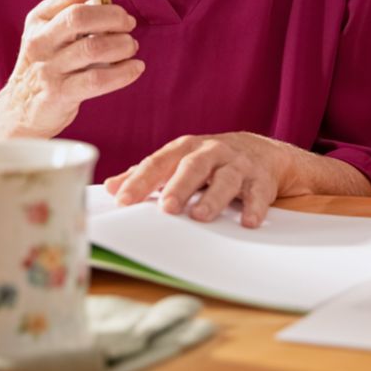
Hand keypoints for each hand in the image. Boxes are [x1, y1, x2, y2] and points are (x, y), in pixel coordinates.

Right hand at [0, 0, 142, 137]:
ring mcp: (48, 68)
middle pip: (80, 17)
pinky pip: (97, 80)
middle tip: (129, 23)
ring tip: (131, 47)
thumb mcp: (49, 36)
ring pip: (92, 48)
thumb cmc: (45, 67)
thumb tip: (113, 4)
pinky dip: (123, 73)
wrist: (18, 111)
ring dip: (121, 45)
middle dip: (113, 16)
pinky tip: (135, 68)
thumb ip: (73, 17)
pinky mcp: (58, 93)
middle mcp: (40, 40)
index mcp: (39, 19)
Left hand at [105, 132, 298, 227]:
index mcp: (185, 148)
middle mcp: (211, 152)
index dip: (140, 181)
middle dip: (179, 186)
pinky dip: (254, 206)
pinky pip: (258, 192)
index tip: (122, 199)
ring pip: (226, 178)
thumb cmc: (209, 161)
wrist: (260, 151)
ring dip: (213, 197)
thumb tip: (109, 187)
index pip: (159, 162)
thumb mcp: (178, 161)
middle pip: (193, 166)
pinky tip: (247, 222)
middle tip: (166, 207)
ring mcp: (238, 164)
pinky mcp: (261, 179)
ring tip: (200, 216)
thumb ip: (146, 174)